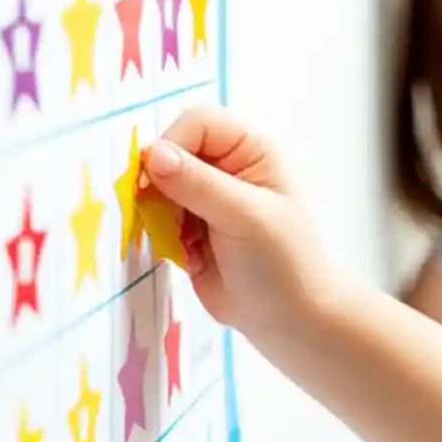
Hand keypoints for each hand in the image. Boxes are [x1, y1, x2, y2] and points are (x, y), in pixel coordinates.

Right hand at [142, 105, 342, 338]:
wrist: (289, 320)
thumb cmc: (284, 264)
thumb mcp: (246, 217)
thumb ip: (199, 184)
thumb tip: (153, 155)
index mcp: (253, 149)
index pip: (197, 122)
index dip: (172, 144)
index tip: (159, 181)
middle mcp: (229, 166)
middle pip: (171, 151)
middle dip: (161, 184)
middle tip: (171, 219)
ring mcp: (208, 197)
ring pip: (158, 186)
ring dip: (160, 213)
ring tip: (186, 242)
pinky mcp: (192, 227)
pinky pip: (157, 217)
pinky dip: (161, 234)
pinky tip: (186, 255)